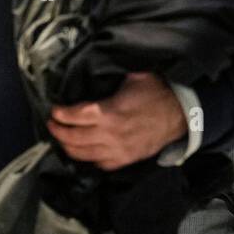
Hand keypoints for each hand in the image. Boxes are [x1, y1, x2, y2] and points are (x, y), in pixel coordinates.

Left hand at [46, 72, 186, 170]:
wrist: (181, 114)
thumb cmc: (158, 93)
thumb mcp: (133, 76)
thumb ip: (111, 77)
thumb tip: (95, 68)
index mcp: (109, 112)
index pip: (75, 116)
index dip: (61, 114)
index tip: (55, 110)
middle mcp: (110, 135)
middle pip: (73, 138)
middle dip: (58, 131)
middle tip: (52, 124)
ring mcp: (117, 150)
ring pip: (82, 154)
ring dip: (67, 146)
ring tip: (61, 138)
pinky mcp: (125, 159)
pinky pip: (99, 164)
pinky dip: (86, 158)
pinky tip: (82, 152)